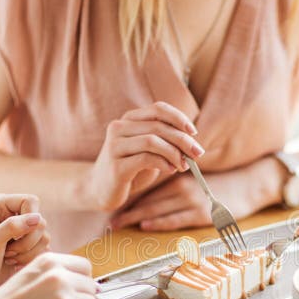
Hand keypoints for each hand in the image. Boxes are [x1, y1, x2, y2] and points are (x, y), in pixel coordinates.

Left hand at [0, 194, 49, 293]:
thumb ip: (12, 227)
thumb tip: (37, 218)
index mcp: (2, 204)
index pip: (30, 201)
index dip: (27, 219)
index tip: (13, 237)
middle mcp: (16, 213)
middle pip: (40, 222)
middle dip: (26, 242)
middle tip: (7, 252)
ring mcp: (26, 229)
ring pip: (45, 237)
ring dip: (28, 253)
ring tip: (9, 257)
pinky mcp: (33, 243)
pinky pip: (46, 249)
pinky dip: (31, 259)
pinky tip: (15, 262)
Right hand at [83, 101, 205, 211]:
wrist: (101, 190)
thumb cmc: (129, 169)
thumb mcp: (148, 151)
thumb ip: (165, 143)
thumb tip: (192, 145)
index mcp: (128, 119)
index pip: (158, 109)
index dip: (178, 118)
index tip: (194, 132)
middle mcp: (119, 128)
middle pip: (158, 126)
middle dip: (182, 139)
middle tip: (197, 153)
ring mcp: (114, 146)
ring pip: (152, 140)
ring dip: (174, 153)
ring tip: (184, 165)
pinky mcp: (116, 165)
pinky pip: (145, 159)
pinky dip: (163, 163)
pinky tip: (170, 170)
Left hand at [111, 164, 265, 231]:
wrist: (252, 184)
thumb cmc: (223, 185)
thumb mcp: (198, 181)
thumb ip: (177, 185)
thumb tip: (154, 200)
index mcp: (180, 177)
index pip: (148, 187)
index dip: (128, 196)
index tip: (111, 204)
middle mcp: (183, 186)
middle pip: (148, 199)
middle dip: (126, 210)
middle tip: (108, 219)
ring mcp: (192, 200)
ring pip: (157, 208)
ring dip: (136, 217)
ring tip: (118, 224)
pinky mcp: (202, 213)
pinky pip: (175, 218)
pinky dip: (158, 221)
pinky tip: (144, 224)